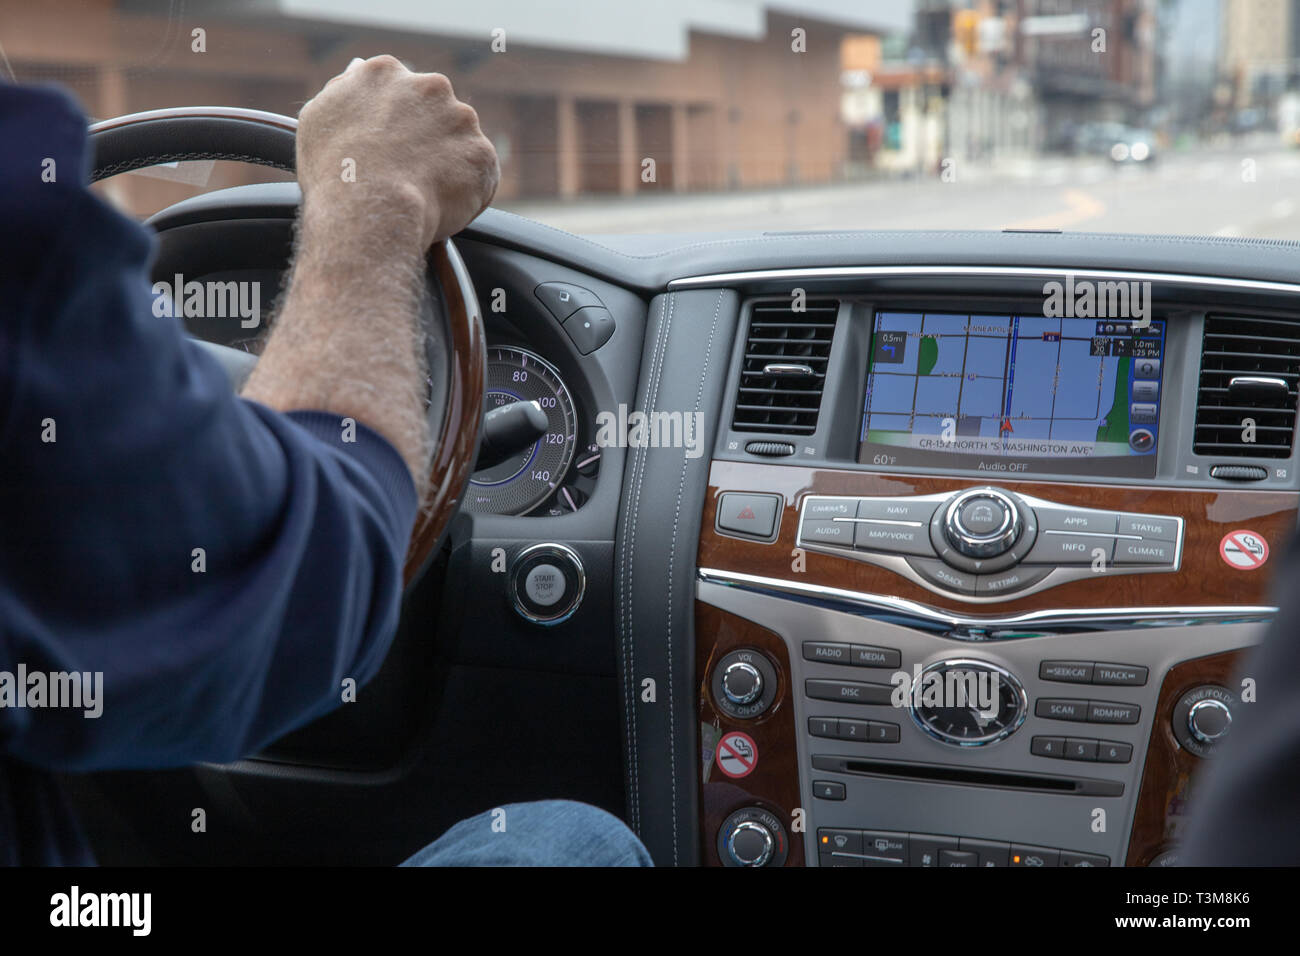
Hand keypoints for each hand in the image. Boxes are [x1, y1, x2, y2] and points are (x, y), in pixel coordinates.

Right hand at [296, 55, 499, 247]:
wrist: (368, 209)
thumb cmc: (334, 172)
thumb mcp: (317, 119)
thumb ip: (343, 92)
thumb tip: (356, 72)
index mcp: (384, 73)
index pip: (399, 92)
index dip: (396, 124)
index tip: (391, 148)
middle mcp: (429, 86)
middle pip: (435, 112)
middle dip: (427, 140)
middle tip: (408, 173)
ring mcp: (461, 119)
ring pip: (460, 142)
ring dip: (449, 164)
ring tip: (424, 194)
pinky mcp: (482, 155)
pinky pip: (480, 175)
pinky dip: (467, 192)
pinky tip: (443, 206)